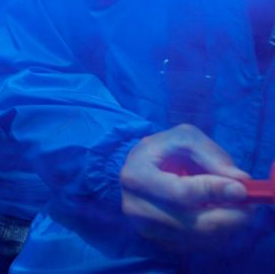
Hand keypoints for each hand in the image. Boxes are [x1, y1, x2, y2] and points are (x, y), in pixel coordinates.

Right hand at [120, 124, 252, 252]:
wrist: (138, 172)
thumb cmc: (163, 152)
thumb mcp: (184, 139)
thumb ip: (211, 155)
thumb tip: (240, 182)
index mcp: (137, 176)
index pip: (181, 193)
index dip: (215, 192)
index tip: (241, 189)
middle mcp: (137, 208)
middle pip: (195, 224)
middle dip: (230, 215)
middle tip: (248, 204)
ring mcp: (147, 230)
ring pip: (201, 238)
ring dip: (225, 225)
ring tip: (230, 206)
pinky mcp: (159, 243)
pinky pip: (199, 246)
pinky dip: (216, 234)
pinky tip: (215, 215)